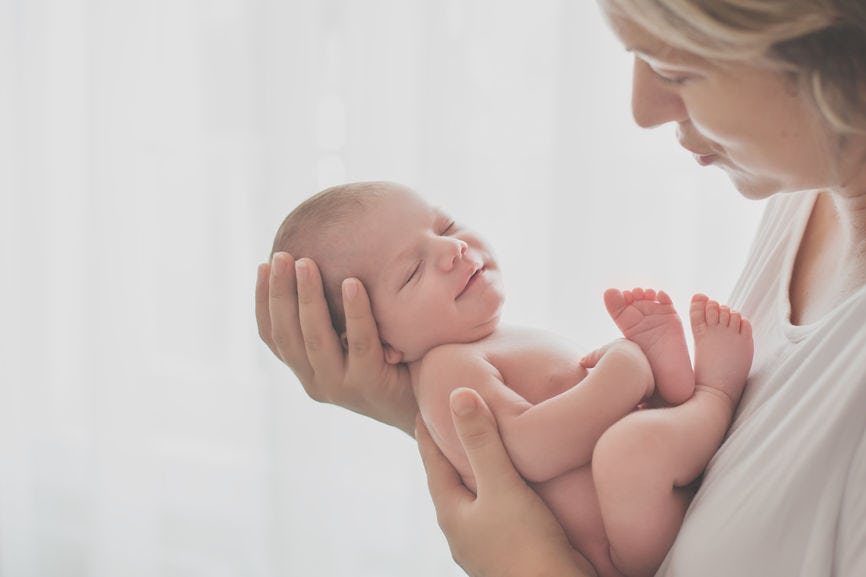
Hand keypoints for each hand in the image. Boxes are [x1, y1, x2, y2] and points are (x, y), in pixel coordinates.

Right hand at [256, 252, 416, 434]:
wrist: (434, 401)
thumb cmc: (399, 360)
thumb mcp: (357, 337)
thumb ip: (336, 316)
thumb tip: (320, 260)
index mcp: (308, 370)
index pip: (272, 336)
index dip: (263, 301)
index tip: (263, 266)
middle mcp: (317, 381)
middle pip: (286, 335)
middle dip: (279, 293)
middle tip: (280, 257)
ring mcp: (341, 386)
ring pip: (315, 338)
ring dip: (307, 298)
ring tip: (305, 263)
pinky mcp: (369, 385)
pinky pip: (360, 343)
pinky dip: (355, 311)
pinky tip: (353, 283)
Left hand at [417, 388, 595, 576]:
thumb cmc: (524, 545)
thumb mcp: (501, 486)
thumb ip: (481, 442)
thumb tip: (457, 394)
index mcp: (450, 512)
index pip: (432, 460)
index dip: (429, 429)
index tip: (426, 402)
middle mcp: (462, 528)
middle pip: (451, 477)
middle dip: (455, 446)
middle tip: (457, 415)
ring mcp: (484, 540)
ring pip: (477, 493)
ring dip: (481, 467)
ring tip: (488, 441)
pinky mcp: (509, 547)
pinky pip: (499, 506)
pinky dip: (502, 485)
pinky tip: (517, 479)